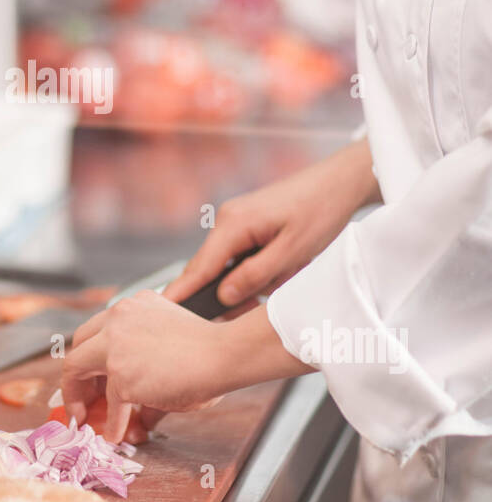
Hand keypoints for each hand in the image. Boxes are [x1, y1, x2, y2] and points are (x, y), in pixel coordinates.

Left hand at [60, 292, 308, 442]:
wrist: (223, 355)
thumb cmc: (209, 350)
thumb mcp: (169, 347)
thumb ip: (147, 369)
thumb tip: (139, 413)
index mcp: (134, 305)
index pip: (99, 329)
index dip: (92, 356)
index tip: (93, 377)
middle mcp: (119, 318)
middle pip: (80, 344)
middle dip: (78, 374)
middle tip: (85, 397)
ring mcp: (115, 344)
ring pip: (78, 368)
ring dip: (82, 397)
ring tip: (87, 417)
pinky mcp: (120, 373)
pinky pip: (110, 403)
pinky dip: (112, 422)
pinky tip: (115, 433)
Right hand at [163, 138, 378, 310]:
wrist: (338, 183)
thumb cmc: (320, 211)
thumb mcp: (291, 252)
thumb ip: (255, 275)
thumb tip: (223, 296)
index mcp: (233, 223)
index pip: (198, 267)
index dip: (180, 293)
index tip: (162, 312)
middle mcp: (227, 220)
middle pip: (208, 269)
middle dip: (220, 297)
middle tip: (238, 319)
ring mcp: (235, 221)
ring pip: (226, 266)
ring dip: (243, 285)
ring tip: (272, 293)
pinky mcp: (247, 225)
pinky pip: (239, 257)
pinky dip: (251, 273)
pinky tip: (275, 277)